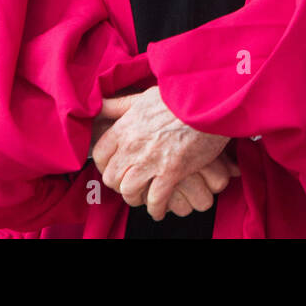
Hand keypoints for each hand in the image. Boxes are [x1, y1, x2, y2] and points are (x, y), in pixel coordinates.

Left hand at [91, 87, 232, 220]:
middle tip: (129, 185)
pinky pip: (156, 199)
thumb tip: (99, 105)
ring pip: (129, 191)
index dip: (105, 166)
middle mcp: (132, 146)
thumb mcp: (142, 97)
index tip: (113, 169)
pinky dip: (156, 208)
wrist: (207, 101)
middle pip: (111, 177)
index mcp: (124, 127)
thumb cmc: (177, 96)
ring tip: (143, 197)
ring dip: (135, 198)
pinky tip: (159, 210)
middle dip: (118, 184)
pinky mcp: (171, 171)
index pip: (99, 155)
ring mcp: (151, 160)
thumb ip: (119, 105)